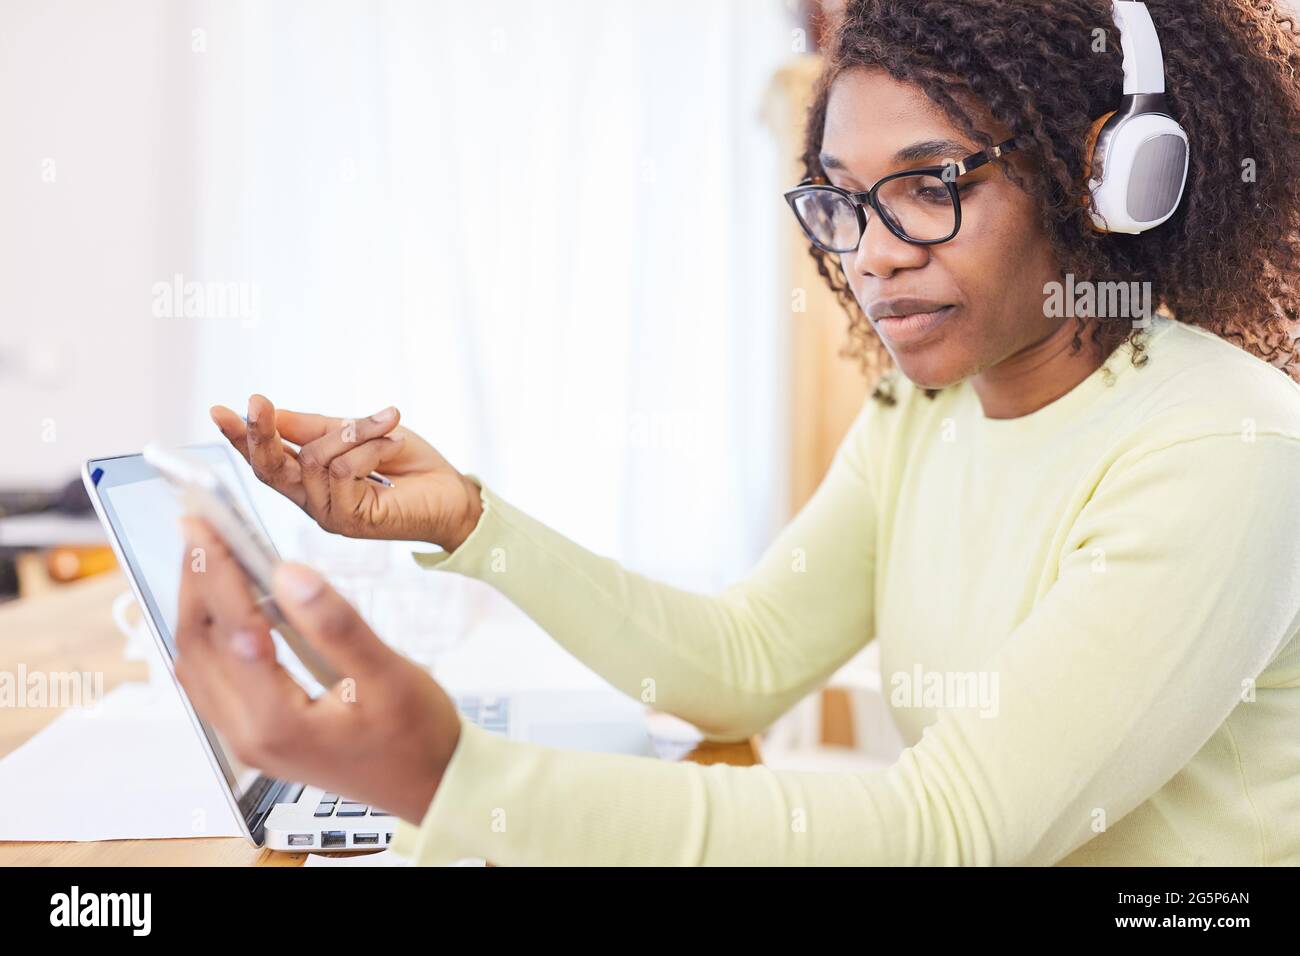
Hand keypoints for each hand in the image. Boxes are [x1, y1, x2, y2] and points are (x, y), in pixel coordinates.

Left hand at [172, 516, 460, 823]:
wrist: (431, 786)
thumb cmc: (418, 735)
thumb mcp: (388, 675)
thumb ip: (336, 624)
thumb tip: (289, 573)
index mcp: (278, 722)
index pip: (232, 632)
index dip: (215, 571)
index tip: (206, 525)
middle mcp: (249, 736)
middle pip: (196, 648)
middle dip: (193, 582)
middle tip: (195, 528)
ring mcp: (246, 740)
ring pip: (195, 665)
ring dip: (195, 608)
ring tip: (203, 557)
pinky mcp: (255, 735)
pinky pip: (209, 681)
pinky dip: (206, 637)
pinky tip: (220, 609)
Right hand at [210, 395, 481, 550]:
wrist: (454, 493)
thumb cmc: (410, 466)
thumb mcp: (359, 434)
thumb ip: (316, 429)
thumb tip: (273, 414)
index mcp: (311, 481)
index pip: (267, 460)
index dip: (241, 438)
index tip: (218, 410)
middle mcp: (313, 502)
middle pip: (271, 468)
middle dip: (261, 433)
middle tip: (257, 403)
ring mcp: (330, 515)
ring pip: (315, 459)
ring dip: (353, 431)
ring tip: (387, 422)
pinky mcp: (351, 520)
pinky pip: (344, 469)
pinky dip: (370, 445)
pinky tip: (393, 444)